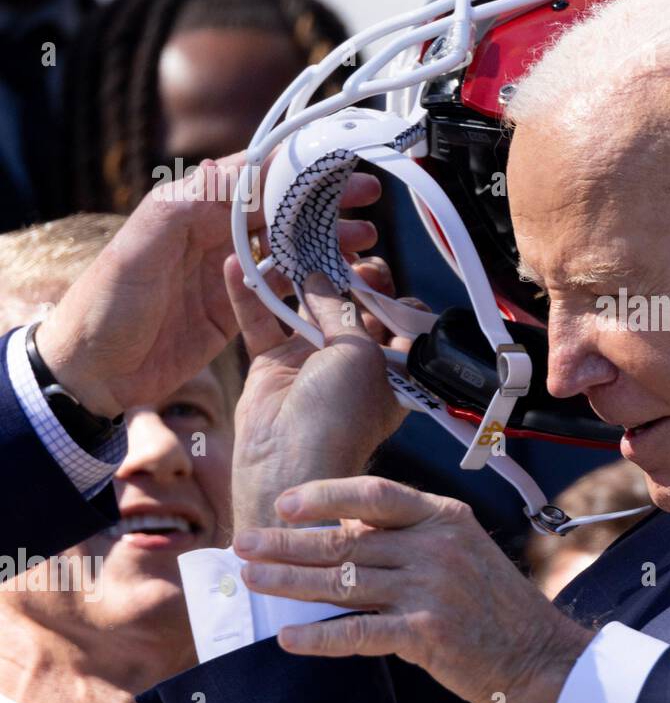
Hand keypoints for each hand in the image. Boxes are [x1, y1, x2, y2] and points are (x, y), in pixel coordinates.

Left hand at [34, 153, 380, 416]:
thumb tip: (236, 170)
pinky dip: (316, 281)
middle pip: (280, 207)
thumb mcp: (140, 249)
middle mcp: (212, 234)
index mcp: (190, 208)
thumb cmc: (105, 306)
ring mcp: (228, 273)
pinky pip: (284, 288)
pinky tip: (343, 280)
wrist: (90, 374)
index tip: (339, 164)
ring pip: (290, 245)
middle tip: (368, 198)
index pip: (253, 175)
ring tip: (365, 241)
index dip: (298, 167)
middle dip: (326, 200)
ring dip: (328, 240)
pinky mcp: (237, 309)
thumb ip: (187, 207)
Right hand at [225, 254, 412, 532]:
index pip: (396, 317)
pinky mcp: (272, 364)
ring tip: (288, 241)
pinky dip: (250, 293)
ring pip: (304, 308)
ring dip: (294, 275)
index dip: (387, 291)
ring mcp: (312, 361)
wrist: (290, 461)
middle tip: (334, 250)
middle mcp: (354, 361)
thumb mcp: (358, 353)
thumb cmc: (341, 412)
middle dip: (343, 275)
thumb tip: (325, 277)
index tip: (373, 270)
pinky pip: (261, 320)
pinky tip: (240, 261)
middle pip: (350, 305)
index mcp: (391, 366)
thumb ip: (343, 311)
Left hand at [233, 476, 594, 702]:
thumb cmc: (495, 603)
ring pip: (343, 582)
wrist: (539, 652)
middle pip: (346, 540)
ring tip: (252, 581)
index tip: (286, 504)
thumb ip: (409, 536)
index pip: (375, 493)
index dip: (325, 495)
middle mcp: (435, 546)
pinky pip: (358, 633)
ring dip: (290, 583)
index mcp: (444, 517)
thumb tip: (343, 530)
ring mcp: (431, 589)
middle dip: (288, 543)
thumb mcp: (461, 549)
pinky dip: (319, 637)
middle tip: (245, 545)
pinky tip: (288, 637)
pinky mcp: (426, 633)